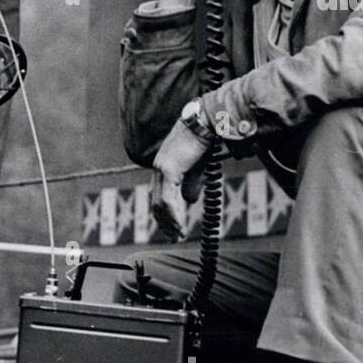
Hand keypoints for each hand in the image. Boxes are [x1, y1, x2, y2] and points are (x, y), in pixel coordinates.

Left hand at [149, 118, 213, 240]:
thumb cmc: (203, 142)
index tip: (173, 230)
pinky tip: (180, 224)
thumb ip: (191, 184)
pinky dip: (173, 214)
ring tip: (179, 235)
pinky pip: (168, 198)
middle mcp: (159, 169)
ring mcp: (162, 168)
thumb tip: (189, 201)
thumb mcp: (197, 168)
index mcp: (164, 167)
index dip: (165, 215)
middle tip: (175, 238)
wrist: (206, 124)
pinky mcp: (169, 169)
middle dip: (165, 223)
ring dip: (170, 222)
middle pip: (156, 203)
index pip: (158, 197)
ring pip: (160, 203)